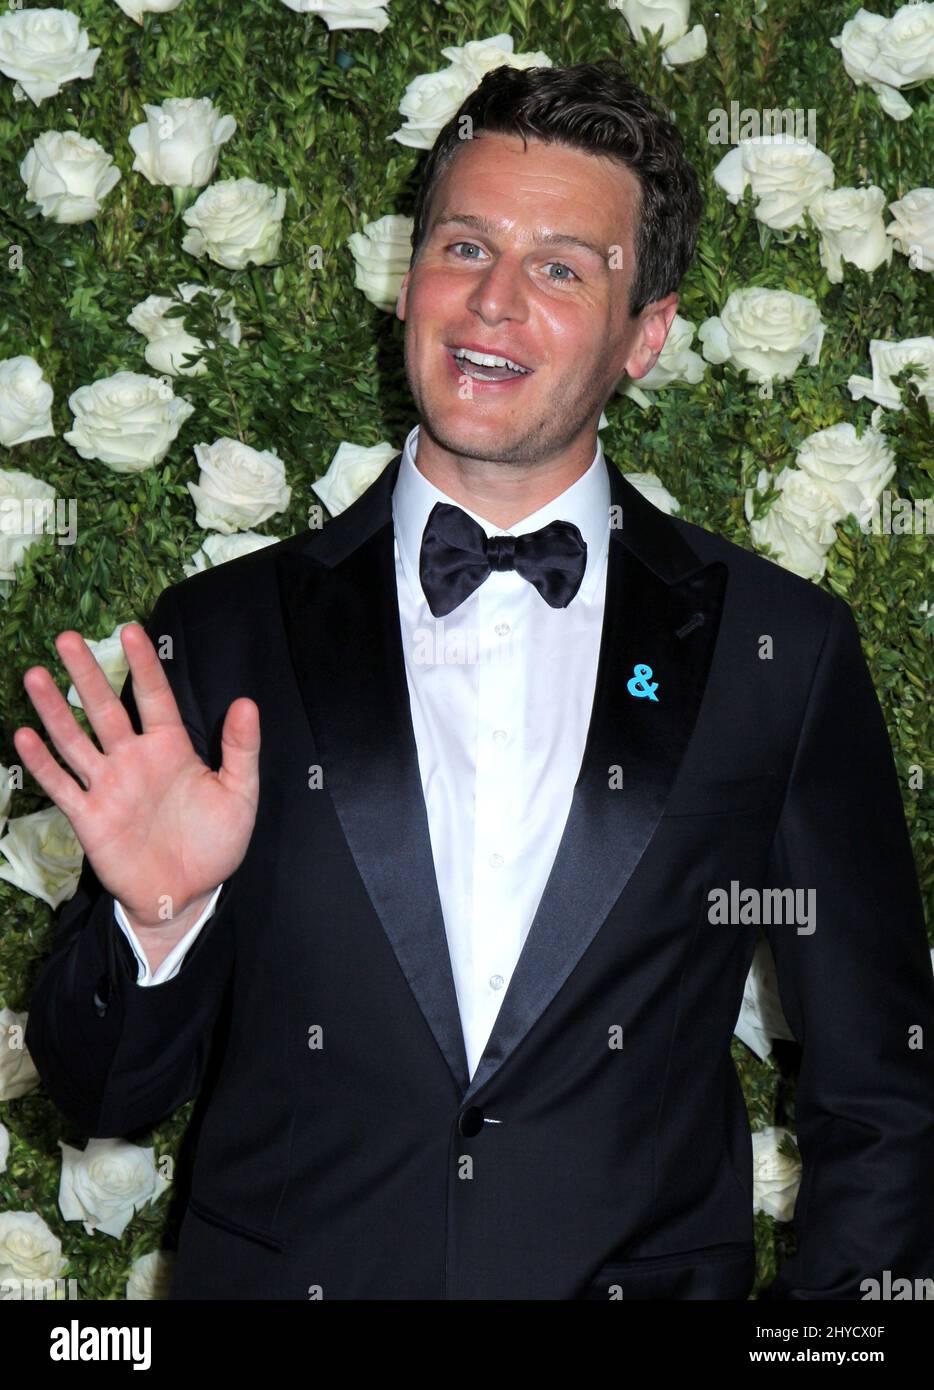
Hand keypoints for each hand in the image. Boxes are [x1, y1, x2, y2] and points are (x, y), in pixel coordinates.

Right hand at [14, 624, 259, 929]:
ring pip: (76, 740)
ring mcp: (108, 786)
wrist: (189, 893)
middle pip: (106, 709)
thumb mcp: (238, 794)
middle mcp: (134, 759)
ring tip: (35, 675)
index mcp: (171, 748)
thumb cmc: (215, 843)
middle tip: (68, 637)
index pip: (154, 697)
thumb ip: (241, 749)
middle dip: (87, 674)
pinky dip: (42, 763)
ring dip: (55, 710)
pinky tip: (23, 736)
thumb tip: (246, 702)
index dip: (143, 665)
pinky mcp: (90, 817)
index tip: (131, 630)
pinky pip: (62, 785)